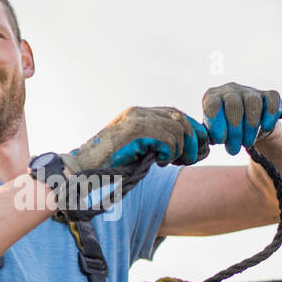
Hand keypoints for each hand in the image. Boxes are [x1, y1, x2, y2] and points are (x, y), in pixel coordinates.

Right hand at [65, 106, 208, 173]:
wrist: (83, 169)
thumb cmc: (109, 165)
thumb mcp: (138, 149)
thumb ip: (158, 141)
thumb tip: (192, 145)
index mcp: (138, 113)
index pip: (175, 113)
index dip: (191, 129)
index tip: (198, 147)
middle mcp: (138, 112)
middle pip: (180, 118)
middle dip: (191, 140)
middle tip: (189, 159)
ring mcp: (136, 119)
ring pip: (176, 130)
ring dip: (177, 150)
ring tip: (166, 162)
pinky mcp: (136, 131)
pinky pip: (167, 140)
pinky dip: (168, 154)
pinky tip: (158, 162)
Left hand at [201, 82, 281, 155]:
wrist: (245, 128)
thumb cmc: (224, 130)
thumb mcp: (212, 133)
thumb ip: (209, 135)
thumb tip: (208, 140)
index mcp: (212, 97)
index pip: (212, 105)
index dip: (216, 123)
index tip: (221, 140)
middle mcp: (230, 90)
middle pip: (234, 104)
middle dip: (235, 130)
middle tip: (234, 148)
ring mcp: (250, 91)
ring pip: (253, 102)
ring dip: (251, 126)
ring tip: (247, 142)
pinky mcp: (268, 95)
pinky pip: (272, 100)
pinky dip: (270, 115)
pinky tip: (265, 127)